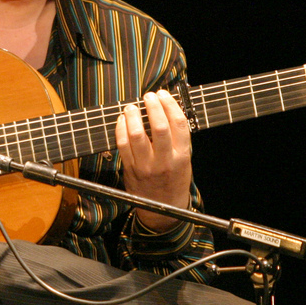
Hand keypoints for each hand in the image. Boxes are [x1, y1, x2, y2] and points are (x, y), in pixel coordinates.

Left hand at [115, 90, 192, 231]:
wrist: (163, 209)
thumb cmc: (175, 180)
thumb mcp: (185, 160)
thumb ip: (177, 138)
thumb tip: (165, 108)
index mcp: (182, 156)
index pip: (178, 124)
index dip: (170, 105)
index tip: (164, 95)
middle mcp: (165, 161)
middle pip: (159, 127)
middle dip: (153, 107)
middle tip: (149, 96)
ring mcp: (146, 166)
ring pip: (137, 135)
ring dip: (133, 116)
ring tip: (132, 107)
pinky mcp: (131, 169)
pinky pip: (122, 145)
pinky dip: (121, 129)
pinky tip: (122, 120)